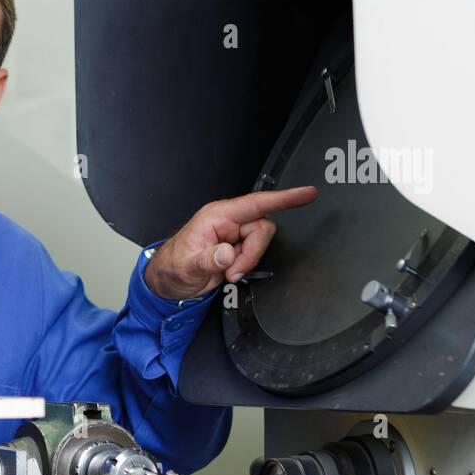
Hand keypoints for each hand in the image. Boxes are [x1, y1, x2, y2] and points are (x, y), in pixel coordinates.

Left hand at [144, 185, 318, 299]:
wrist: (167, 281)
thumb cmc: (172, 267)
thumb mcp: (186, 267)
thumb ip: (207, 260)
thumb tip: (227, 254)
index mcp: (217, 216)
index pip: (256, 203)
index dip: (283, 198)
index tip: (307, 193)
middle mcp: (228, 221)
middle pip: (263, 228)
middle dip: (252, 253)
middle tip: (232, 272)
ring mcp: (234, 234)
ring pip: (260, 242)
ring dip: (248, 261)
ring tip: (227, 273)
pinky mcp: (237, 248)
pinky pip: (254, 253)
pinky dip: (246, 265)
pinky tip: (230, 272)